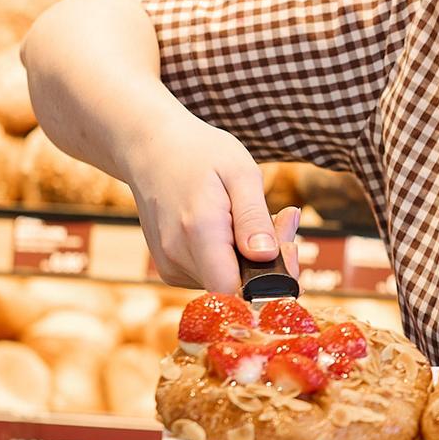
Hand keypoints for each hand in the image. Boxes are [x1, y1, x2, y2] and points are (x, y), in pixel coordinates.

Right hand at [124, 111, 300, 292]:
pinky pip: (211, 274)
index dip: (268, 280)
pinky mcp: (170, 267)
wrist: (152, 149)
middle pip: (235, 286)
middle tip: (283, 219)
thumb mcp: (240, 173)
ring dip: (250, 257)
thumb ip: (253, 217)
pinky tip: (235, 226)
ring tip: (255, 214)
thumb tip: (265, 256)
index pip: (234, 290)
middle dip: (268, 262)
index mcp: (199, 231)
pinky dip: (231, 256)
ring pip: (225, 281)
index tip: (286, 248)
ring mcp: (170, 265)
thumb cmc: (200, 154)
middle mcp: (177, 256)